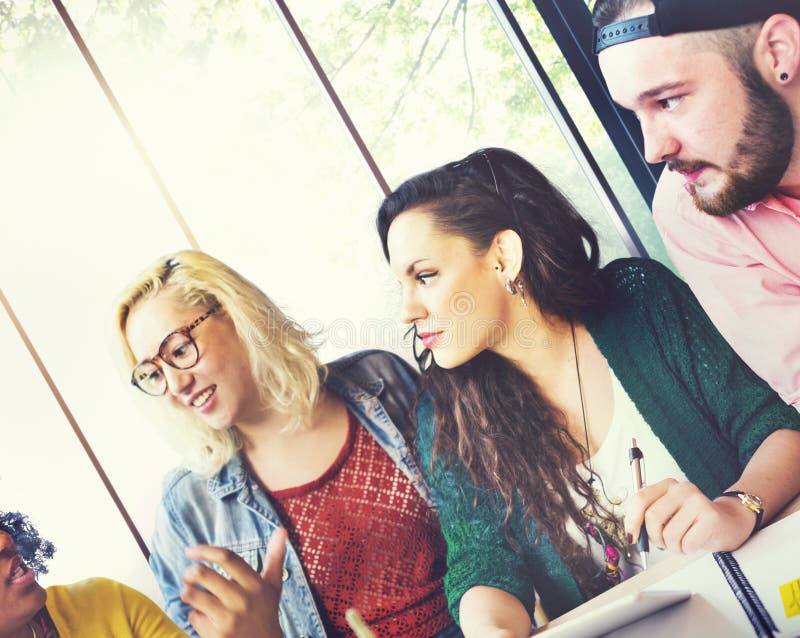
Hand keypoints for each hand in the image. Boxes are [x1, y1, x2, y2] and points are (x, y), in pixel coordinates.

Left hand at [181, 527, 287, 637]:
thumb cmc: (265, 612)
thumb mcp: (273, 586)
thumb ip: (275, 557)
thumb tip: (282, 529)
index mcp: (256, 584)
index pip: (227, 558)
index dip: (205, 551)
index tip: (189, 550)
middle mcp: (243, 600)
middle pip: (204, 574)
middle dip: (190, 572)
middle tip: (188, 574)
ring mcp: (230, 619)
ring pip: (193, 595)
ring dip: (186, 592)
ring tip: (189, 592)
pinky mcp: (217, 635)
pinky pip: (193, 617)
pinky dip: (194, 615)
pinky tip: (203, 617)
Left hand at [624, 479, 754, 553]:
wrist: (731, 523)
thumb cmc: (696, 522)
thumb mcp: (669, 514)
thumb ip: (650, 516)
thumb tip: (632, 532)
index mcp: (667, 485)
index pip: (641, 499)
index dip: (632, 519)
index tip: (632, 535)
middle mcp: (682, 489)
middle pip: (652, 517)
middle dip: (655, 537)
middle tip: (664, 543)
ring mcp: (697, 501)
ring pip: (669, 534)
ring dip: (674, 547)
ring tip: (684, 542)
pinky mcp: (710, 517)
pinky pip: (687, 543)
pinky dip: (688, 549)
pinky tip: (696, 543)